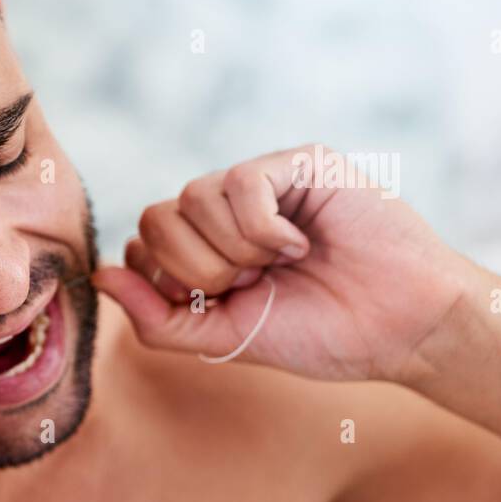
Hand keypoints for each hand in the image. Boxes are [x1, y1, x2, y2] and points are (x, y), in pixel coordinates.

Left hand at [93, 144, 472, 381]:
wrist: (401, 328)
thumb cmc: (320, 333)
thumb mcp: (223, 338)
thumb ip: (156, 317)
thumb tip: (99, 277)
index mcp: (205, 248)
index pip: (141, 243)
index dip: (169, 282)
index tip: (220, 304)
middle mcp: (226, 211)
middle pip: (155, 217)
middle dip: (197, 270)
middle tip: (252, 284)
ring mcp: (261, 183)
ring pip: (192, 197)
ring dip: (233, 250)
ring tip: (282, 264)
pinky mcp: (298, 163)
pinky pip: (240, 183)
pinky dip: (262, 228)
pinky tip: (300, 244)